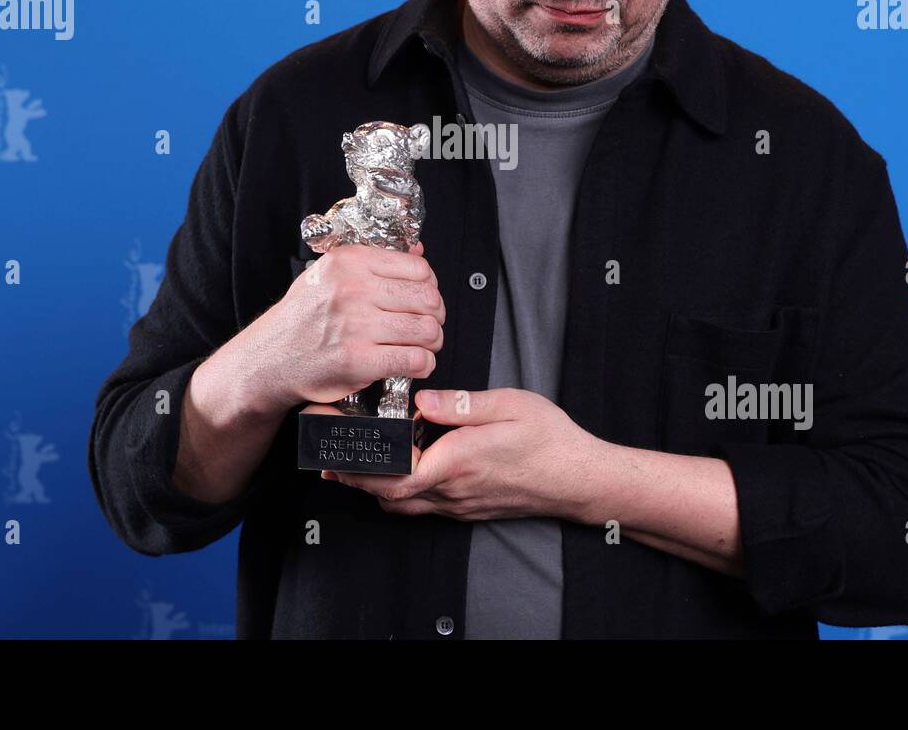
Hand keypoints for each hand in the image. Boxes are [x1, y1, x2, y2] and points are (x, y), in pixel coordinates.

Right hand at [233, 241, 444, 410]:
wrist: (269, 358)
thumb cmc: (302, 318)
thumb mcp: (331, 274)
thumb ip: (374, 262)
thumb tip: (419, 252)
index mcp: (350, 262)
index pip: (419, 269)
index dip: (430, 286)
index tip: (424, 299)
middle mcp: (353, 290)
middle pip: (428, 299)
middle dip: (436, 316)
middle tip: (428, 325)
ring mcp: (355, 326)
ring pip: (426, 330)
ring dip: (433, 342)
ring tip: (423, 346)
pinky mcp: (358, 360)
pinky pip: (415, 360)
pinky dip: (424, 364)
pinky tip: (416, 364)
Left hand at [323, 387, 602, 522]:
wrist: (580, 480)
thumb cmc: (550, 441)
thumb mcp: (509, 406)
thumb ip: (462, 403)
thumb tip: (424, 399)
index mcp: (455, 463)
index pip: (390, 473)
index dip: (355, 462)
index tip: (334, 440)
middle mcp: (451, 491)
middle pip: (384, 495)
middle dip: (351, 476)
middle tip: (326, 455)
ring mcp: (458, 505)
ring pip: (400, 505)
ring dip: (372, 487)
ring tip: (352, 461)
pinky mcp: (466, 508)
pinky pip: (420, 506)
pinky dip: (397, 493)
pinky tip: (398, 470)